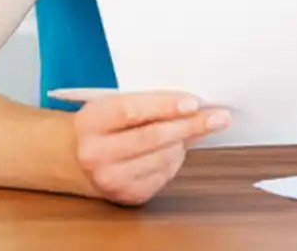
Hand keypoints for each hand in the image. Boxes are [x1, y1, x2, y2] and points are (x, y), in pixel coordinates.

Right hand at [69, 91, 229, 205]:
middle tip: (219, 117)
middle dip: (190, 126)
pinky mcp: (127, 195)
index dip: (165, 106)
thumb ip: (148, 102)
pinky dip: (176, 160)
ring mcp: (110, 178)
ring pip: (163, 158)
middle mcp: (95, 153)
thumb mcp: (115, 104)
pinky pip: (164, 175)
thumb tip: (195, 104)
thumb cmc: (106, 125)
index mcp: (91, 121)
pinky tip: (173, 150)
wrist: (77, 160)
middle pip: (152, 138)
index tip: (194, 103)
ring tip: (193, 129)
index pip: (131, 111)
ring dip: (185, 142)